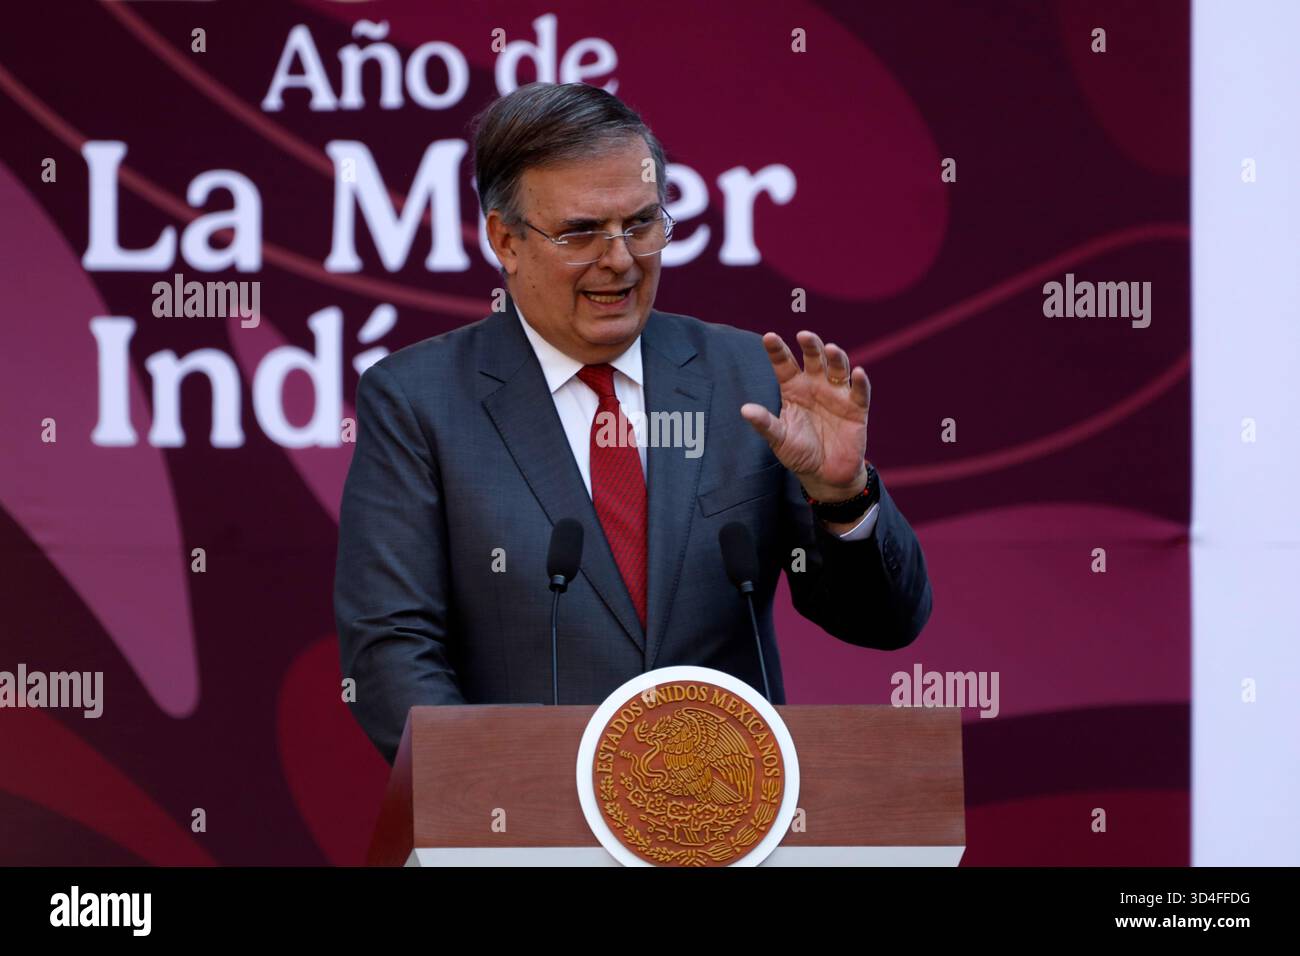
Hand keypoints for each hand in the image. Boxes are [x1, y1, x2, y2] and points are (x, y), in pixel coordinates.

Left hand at [740, 330, 870, 501]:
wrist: (826, 475)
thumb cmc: (799, 452)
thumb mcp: (779, 439)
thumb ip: (765, 424)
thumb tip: (744, 409)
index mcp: (794, 389)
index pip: (784, 364)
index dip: (777, 351)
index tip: (769, 337)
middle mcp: (816, 385)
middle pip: (814, 358)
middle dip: (810, 345)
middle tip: (803, 335)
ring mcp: (837, 394)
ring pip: (838, 368)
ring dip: (835, 357)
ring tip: (829, 349)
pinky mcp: (857, 408)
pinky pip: (860, 391)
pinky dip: (860, 382)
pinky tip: (856, 373)